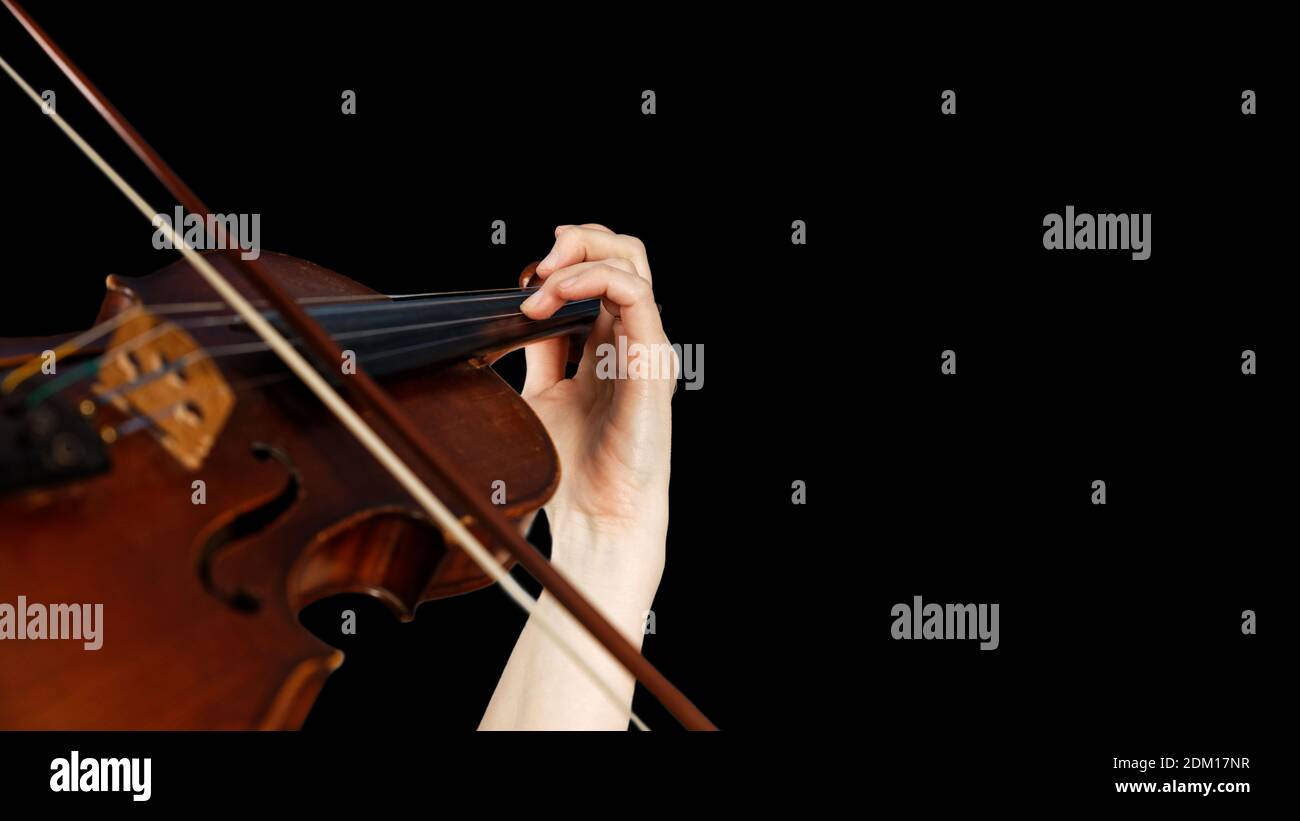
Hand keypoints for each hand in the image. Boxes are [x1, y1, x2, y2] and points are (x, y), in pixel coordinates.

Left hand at [517, 224, 676, 603]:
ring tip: (540, 284)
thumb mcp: (543, 396)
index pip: (597, 270)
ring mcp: (645, 346)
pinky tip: (555, 293)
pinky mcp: (651, 361)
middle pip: (621, 251)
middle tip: (535, 266)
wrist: (595, 519)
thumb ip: (542, 353)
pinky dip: (592, 278)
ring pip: (631, 259)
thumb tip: (516, 316)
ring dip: (577, 256)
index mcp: (609, 343)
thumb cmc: (573, 471)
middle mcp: (632, 337)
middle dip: (575, 240)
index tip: (516, 285)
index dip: (558, 262)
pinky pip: (634, 295)